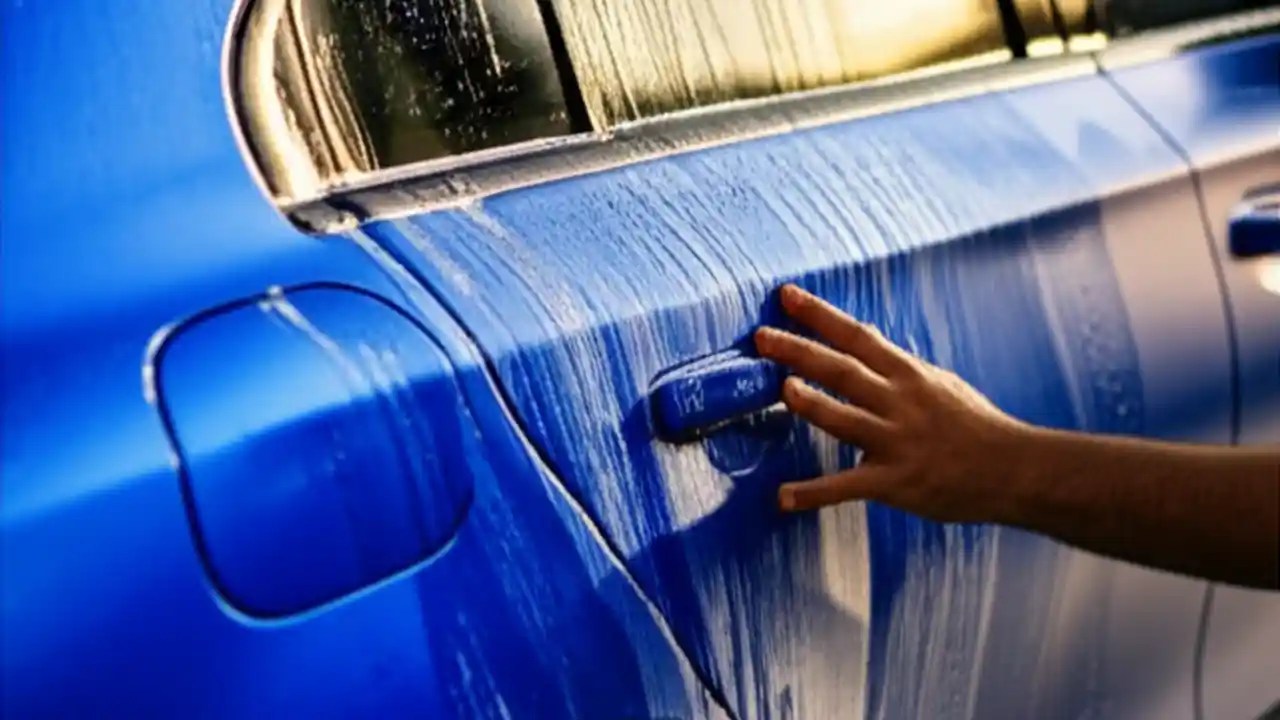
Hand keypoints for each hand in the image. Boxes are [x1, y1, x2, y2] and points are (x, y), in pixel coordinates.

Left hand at [755, 285, 1029, 520]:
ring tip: (782, 388)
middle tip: (762, 336)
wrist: (1015, 471)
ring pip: (843, 418)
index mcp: (908, 374)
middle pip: (841, 370)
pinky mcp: (895, 482)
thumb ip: (897, 364)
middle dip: (799, 351)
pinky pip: (846, 487)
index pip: (856, 335)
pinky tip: (783, 497)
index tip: (785, 295)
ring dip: (810, 403)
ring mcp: (896, 442)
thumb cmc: (975, 425)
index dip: (819, 315)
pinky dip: (812, 493)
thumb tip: (865, 332)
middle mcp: (899, 402)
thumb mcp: (939, 382)